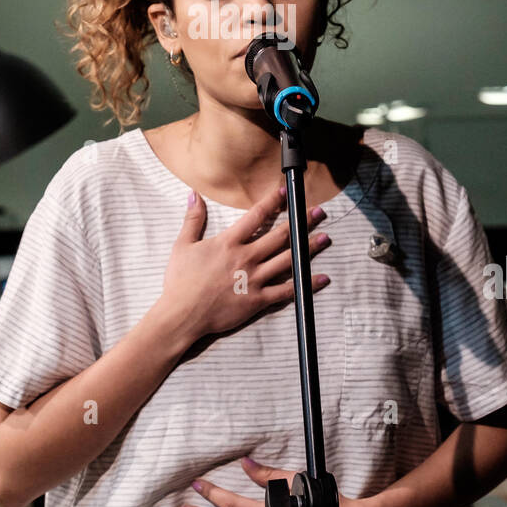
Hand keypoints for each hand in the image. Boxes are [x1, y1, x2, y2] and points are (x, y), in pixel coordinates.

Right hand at [159, 183, 331, 345]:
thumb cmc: (181, 281)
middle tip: (318, 212)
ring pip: (288, 260)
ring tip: (325, 238)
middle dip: (301, 221)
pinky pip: (287, 290)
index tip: (286, 192)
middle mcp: (246, 257)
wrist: (182, 314)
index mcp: (229, 242)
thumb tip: (195, 195)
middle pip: (280, 235)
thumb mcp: (183, 246)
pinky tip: (321, 277)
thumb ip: (193, 220)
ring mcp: (254, 279)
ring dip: (308, 248)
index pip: (257, 216)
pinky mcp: (258, 299)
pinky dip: (306, 284)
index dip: (273, 201)